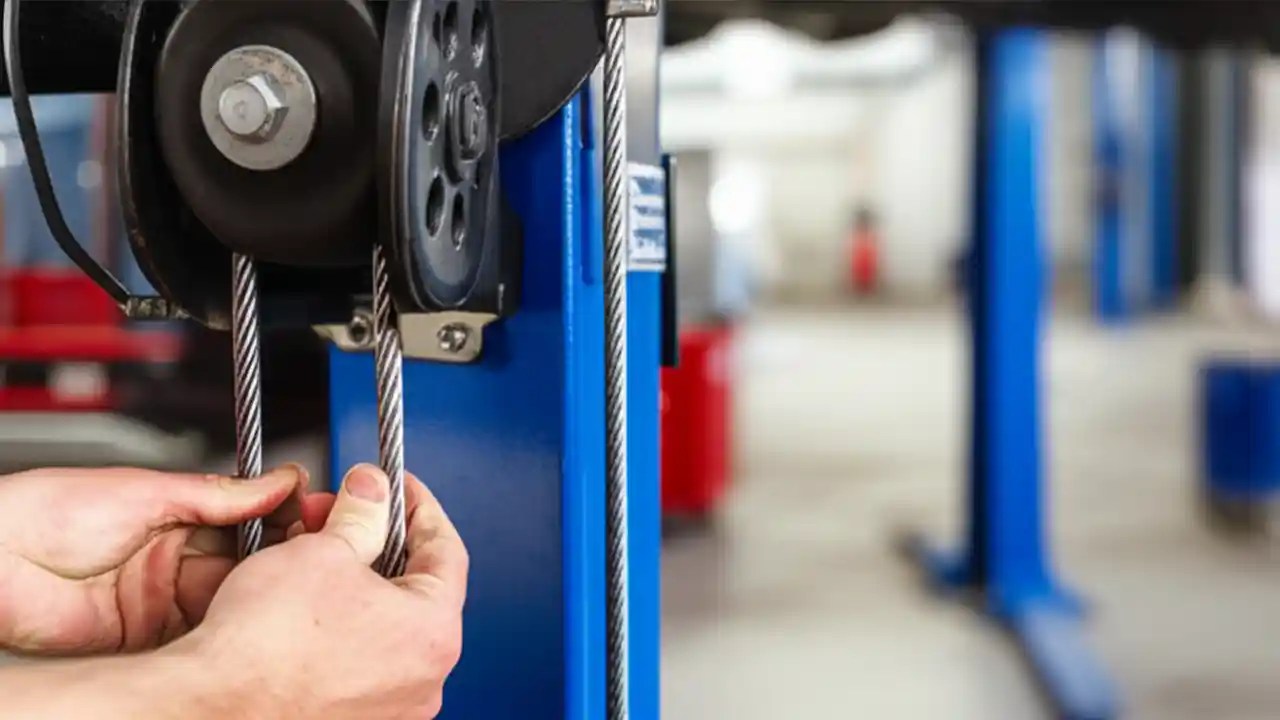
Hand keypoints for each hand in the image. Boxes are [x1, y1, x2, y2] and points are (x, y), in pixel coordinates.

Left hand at [0, 464, 324, 654]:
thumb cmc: (44, 511)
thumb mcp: (148, 490)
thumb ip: (218, 494)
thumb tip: (279, 480)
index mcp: (178, 519)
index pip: (251, 522)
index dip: (287, 522)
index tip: (320, 518)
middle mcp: (173, 563)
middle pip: (250, 568)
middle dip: (284, 563)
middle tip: (318, 558)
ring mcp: (161, 603)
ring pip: (232, 604)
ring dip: (261, 599)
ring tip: (292, 590)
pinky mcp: (146, 640)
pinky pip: (199, 639)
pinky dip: (226, 634)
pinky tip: (251, 624)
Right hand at [183, 464, 467, 719]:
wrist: (210, 708)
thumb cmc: (263, 648)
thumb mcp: (322, 551)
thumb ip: (361, 513)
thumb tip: (373, 492)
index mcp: (433, 633)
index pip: (446, 549)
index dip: (418, 507)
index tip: (398, 488)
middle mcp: (424, 679)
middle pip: (415, 588)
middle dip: (375, 542)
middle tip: (343, 515)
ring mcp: (392, 708)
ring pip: (384, 626)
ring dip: (355, 585)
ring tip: (313, 558)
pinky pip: (360, 661)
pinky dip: (342, 628)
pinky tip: (307, 608)